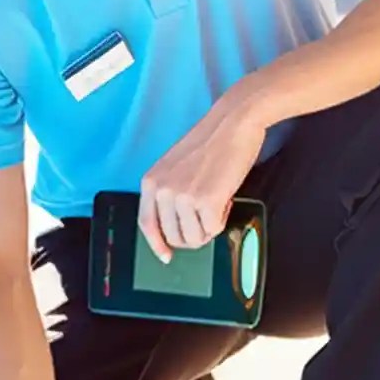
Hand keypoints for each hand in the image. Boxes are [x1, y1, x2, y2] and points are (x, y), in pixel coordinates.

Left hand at [139, 101, 266, 259]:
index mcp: (151, 181)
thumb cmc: (210, 142)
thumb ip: (169, 193)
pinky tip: (225, 198)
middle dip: (193, 234)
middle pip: (173, 237)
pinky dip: (223, 219)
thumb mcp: (175, 167)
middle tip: (207, 216)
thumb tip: (175, 226)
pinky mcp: (206, 201)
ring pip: (194, 237)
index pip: (146, 223)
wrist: (232, 123)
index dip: (156, 244)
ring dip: (209, 227)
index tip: (165, 256)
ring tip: (216, 201)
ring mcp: (183, 197)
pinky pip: (213, 229)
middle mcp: (162, 191)